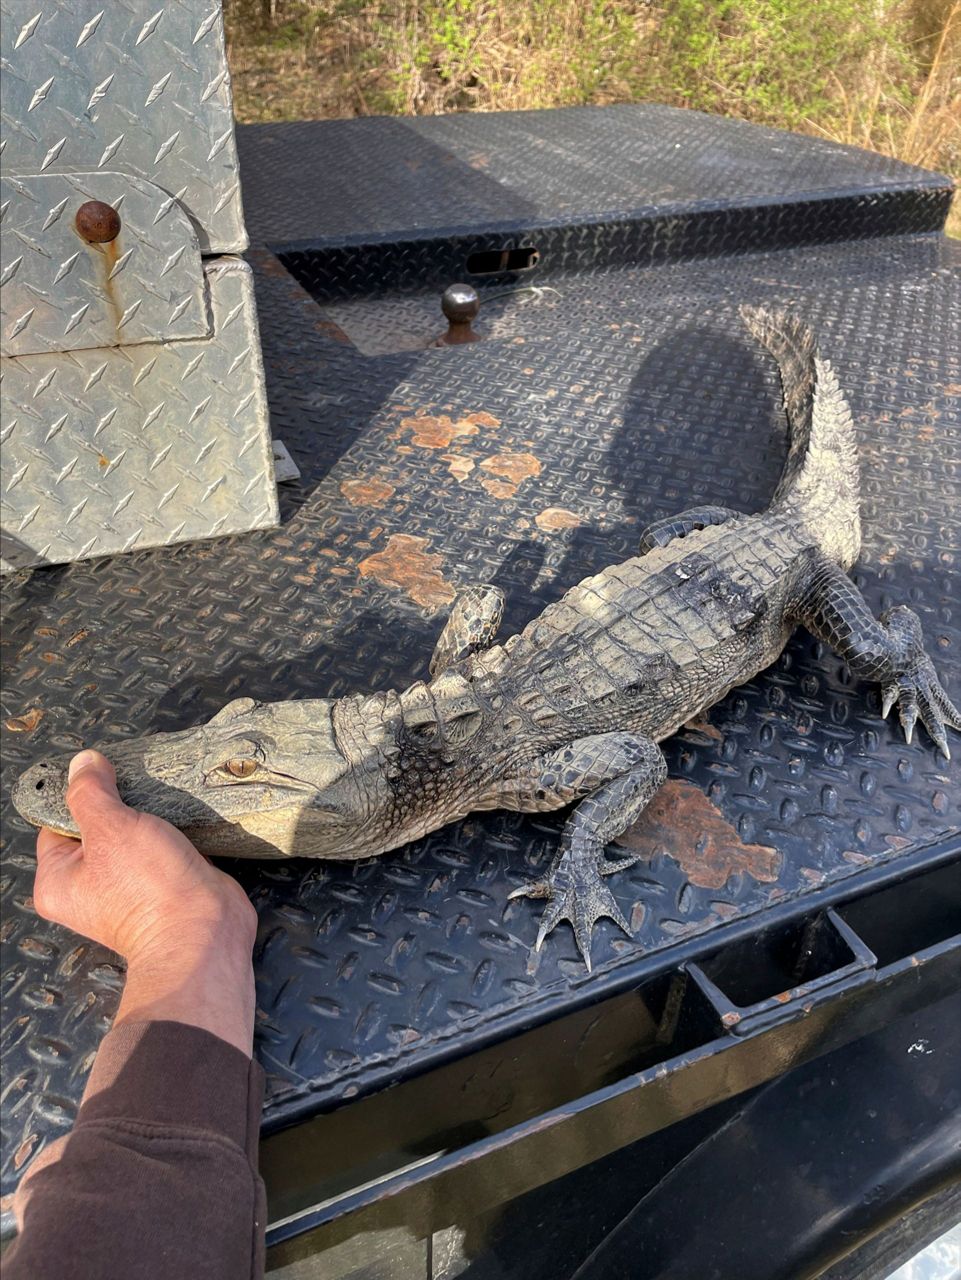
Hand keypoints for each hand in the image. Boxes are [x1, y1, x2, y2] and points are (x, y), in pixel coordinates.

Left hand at [34, 750, 257, 1055]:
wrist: (205, 933)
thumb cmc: (150, 891)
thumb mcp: (110, 829)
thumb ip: (90, 792)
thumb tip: (83, 763)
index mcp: (59, 881)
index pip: (57, 822)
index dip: (80, 795)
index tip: (104, 774)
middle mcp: (89, 888)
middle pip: (97, 826)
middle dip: (121, 803)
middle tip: (138, 786)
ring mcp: (128, 887)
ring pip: (133, 834)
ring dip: (150, 816)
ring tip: (163, 803)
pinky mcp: (163, 883)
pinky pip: (161, 846)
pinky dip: (172, 830)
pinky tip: (182, 817)